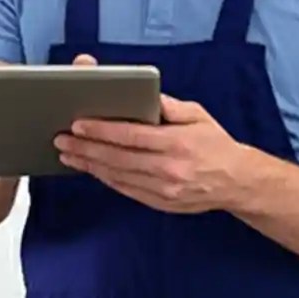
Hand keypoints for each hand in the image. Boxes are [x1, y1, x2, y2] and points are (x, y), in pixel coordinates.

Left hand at [54, 91, 253, 213]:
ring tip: (68, 155)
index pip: (131, 135)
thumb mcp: (196, 114)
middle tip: (61, 140)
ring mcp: (163, 189)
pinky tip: (92, 169)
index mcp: (177, 142)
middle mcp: (168, 168)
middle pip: (117, 158)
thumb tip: (140, 95)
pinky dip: (106, 179)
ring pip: (118, 176)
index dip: (101, 130)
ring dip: (89, 166)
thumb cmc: (215, 142)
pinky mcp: (161, 203)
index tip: (78, 124)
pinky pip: (126, 190)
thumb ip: (167, 105)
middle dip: (85, 149)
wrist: (236, 182)